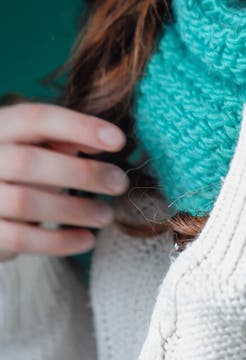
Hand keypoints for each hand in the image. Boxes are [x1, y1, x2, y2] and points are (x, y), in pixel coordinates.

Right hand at [0, 102, 129, 260]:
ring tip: (106, 215)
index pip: (37, 118)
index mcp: (2, 126)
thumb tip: (109, 139)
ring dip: (75, 210)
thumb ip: (65, 140)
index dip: (80, 127)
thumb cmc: (21, 169)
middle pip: (30, 161)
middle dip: (82, 173)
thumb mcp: (38, 145)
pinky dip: (59, 241)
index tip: (119, 140)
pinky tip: (87, 239)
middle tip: (120, 183)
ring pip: (26, 201)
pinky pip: (21, 238)